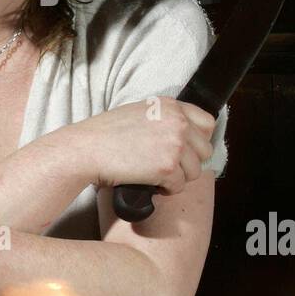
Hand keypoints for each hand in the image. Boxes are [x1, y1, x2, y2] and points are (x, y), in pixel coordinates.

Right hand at [71, 97, 216, 195]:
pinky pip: (179, 186)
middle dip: (188, 163)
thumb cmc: (106, 133)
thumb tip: (183, 135)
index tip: (185, 150)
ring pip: (195, 171)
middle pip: (205, 150)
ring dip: (177, 178)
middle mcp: (178, 121)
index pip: (207, 123)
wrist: (87, 149)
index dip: (198, 140)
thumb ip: (165, 118)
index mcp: (171, 105)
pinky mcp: (168, 166)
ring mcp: (175, 143)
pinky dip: (166, 190)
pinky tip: (150, 182)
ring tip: (156, 175)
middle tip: (166, 166)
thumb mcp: (140, 112)